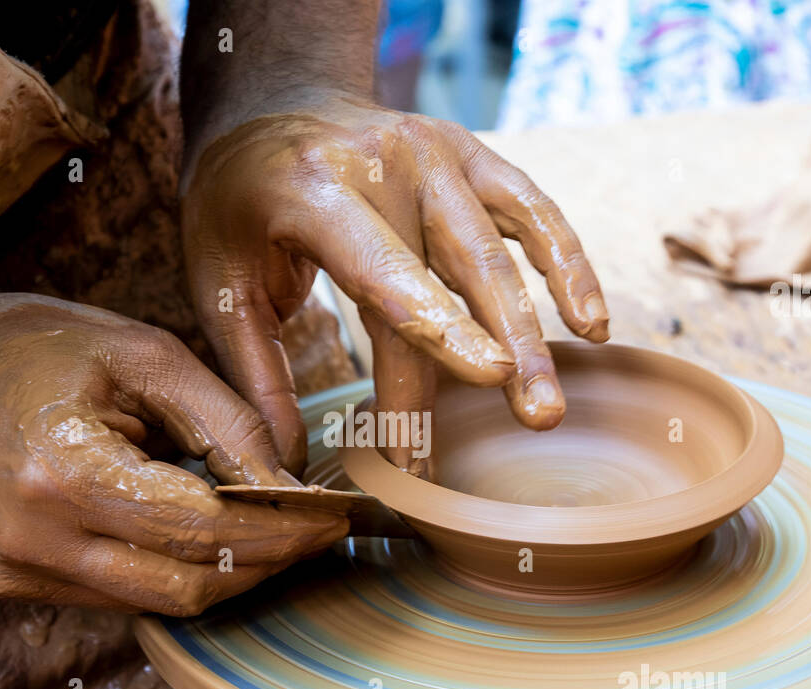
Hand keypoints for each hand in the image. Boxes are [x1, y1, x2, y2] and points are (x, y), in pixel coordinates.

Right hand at [0, 296, 347, 614]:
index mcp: (61, 471)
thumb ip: (227, 422)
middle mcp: (32, 540)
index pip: (201, 529)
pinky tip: (212, 539)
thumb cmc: (41, 349)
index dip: (279, 531)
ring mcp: (17, 572)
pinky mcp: (14, 584)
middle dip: (266, 562)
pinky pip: (123, 596)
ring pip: (160, 604)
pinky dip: (178, 573)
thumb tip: (293, 486)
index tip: (333, 518)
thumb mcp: (146, 355)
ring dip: (228, 576)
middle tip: (318, 533)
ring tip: (276, 535)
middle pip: (187, 584)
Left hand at [181, 92, 608, 475]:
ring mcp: (434, 152)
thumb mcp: (219, 282)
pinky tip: (591, 324)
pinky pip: (531, 208)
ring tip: (552, 402)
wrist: (269, 104)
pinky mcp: (467, 152)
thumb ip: (256, 374)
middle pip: (459, 268)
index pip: (386, 273)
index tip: (483, 384)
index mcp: (313, 191)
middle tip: (537, 419)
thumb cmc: (238, 205)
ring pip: (500, 249)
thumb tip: (291, 464)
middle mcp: (385, 163)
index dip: (439, 332)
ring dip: (536, 329)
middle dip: (503, 349)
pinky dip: (566, 263)